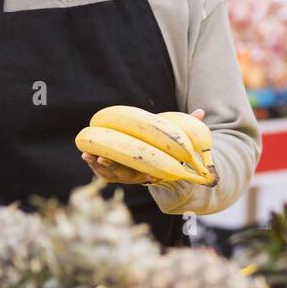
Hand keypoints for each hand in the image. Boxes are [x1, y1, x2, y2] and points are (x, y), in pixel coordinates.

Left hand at [82, 109, 205, 184]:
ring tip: (87, 155)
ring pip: (111, 175)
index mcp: (155, 167)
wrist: (161, 160)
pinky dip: (93, 166)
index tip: (132, 165)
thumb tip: (201, 112)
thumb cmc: (169, 148)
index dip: (139, 171)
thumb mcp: (179, 138)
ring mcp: (127, 175)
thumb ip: (189, 125)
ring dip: (97, 167)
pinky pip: (104, 174)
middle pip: (124, 175)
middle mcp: (140, 174)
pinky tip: (86, 155)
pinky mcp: (116, 172)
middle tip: (101, 157)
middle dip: (112, 167)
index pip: (146, 172)